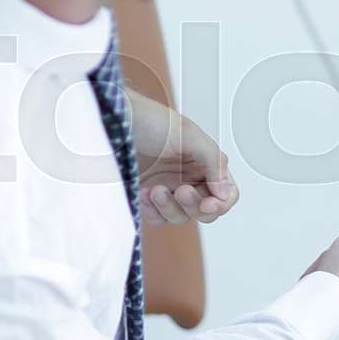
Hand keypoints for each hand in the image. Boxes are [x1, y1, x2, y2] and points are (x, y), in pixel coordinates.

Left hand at [126, 87, 238, 224]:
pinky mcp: (147, 199)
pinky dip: (152, 211)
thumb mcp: (190, 135)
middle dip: (193, 205)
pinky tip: (143, 192)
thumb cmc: (149, 120)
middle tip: (181, 191)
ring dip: (169, 207)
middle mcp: (189, 178)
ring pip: (181, 217)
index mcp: (206, 163)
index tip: (208, 204)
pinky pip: (157, 219)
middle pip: (205, 211)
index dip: (221, 203)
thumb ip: (214, 162)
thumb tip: (224, 192)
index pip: (226, 193)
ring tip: (154, 190)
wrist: (113, 123)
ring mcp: (168, 189)